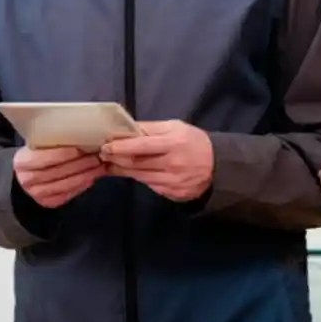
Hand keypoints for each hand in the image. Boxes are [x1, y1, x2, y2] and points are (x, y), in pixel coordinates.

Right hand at [13, 145, 106, 208]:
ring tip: (99, 166)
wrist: (25, 176)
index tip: (82, 147)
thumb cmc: (35, 155)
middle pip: (59, 172)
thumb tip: (80, 136)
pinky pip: (69, 194)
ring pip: (66, 184)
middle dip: (81, 164)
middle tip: (98, 156)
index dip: (66, 153)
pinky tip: (91, 177)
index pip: (46, 158)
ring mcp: (37, 194)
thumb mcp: (37, 145)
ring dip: (86, 175)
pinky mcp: (48, 202)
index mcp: (23, 162)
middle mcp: (28, 180)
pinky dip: (82, 185)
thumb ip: (52, 142)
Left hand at [99, 120, 213, 202]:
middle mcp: (172, 164)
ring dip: (121, 170)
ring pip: (139, 176)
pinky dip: (137, 177)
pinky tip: (129, 172)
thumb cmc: (193, 142)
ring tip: (110, 163)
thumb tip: (126, 128)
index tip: (106, 146)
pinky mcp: (171, 193)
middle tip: (102, 155)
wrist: (217, 167)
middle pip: (136, 164)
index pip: (141, 146)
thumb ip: (151, 128)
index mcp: (173, 143)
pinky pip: (148, 185)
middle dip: (116, 159)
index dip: (121, 147)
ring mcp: (171, 182)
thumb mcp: (175, 127)